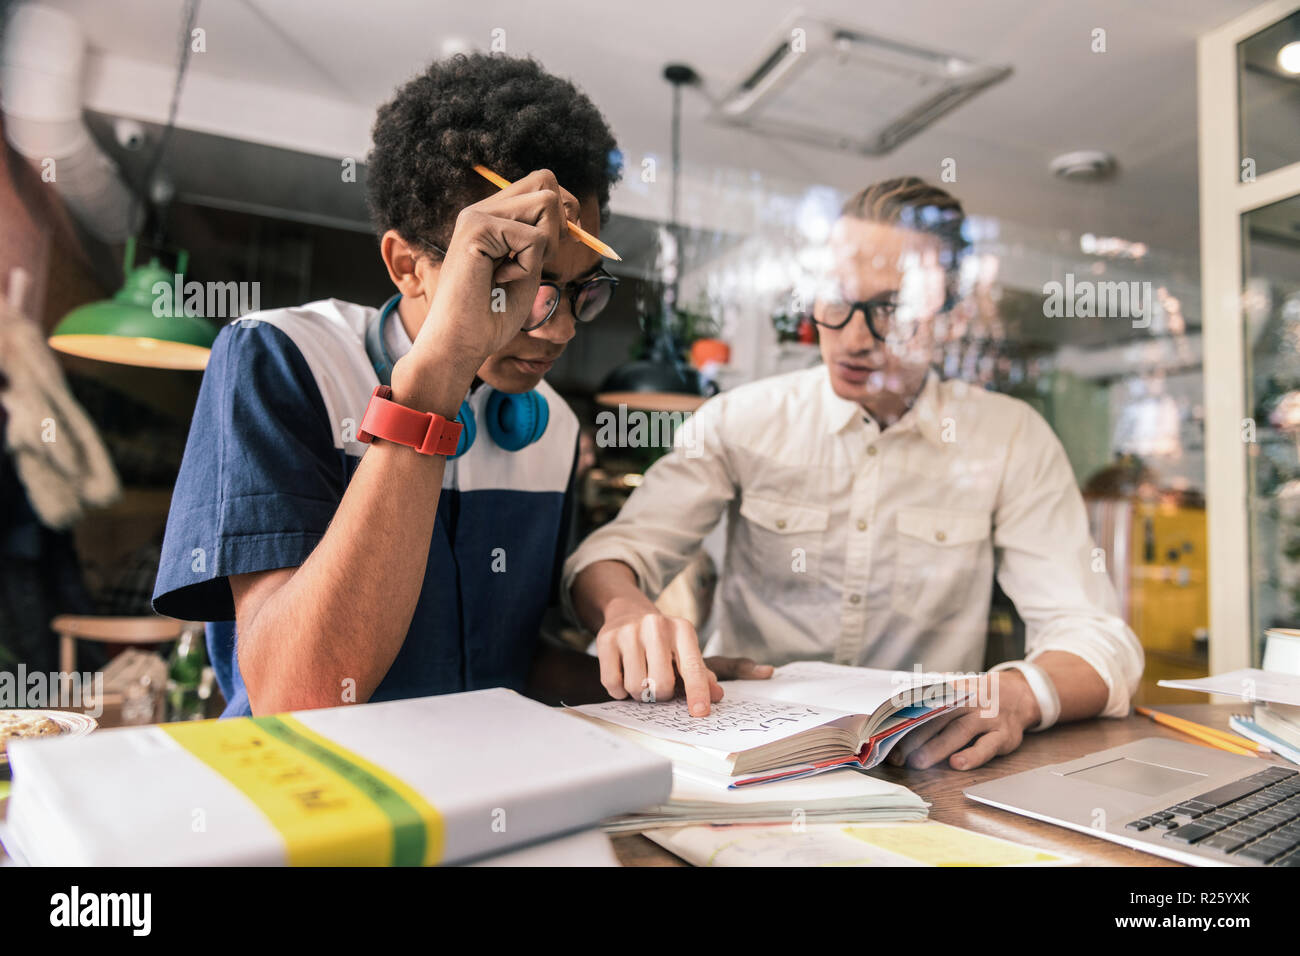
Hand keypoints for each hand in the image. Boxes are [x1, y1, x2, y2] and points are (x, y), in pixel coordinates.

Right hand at [394, 169, 578, 401]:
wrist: (462, 342)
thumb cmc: (493, 316)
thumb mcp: (528, 267)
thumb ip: (542, 237)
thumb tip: (571, 211)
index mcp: (493, 216)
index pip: (542, 183)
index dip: (564, 212)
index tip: (555, 248)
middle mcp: (482, 209)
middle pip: (547, 181)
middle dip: (561, 221)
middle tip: (539, 259)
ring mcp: (477, 215)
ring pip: (547, 203)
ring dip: (546, 245)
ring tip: (516, 270)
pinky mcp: (477, 228)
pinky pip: (534, 238)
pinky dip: (528, 267)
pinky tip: (502, 280)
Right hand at [594, 601, 772, 716]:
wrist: (628, 612)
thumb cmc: (662, 641)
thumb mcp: (684, 650)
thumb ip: (700, 674)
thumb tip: (716, 695)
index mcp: (682, 630)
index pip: (692, 668)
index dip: (697, 692)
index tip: (700, 712)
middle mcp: (656, 626)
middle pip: (661, 684)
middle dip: (661, 695)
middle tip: (658, 686)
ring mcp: (629, 631)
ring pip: (635, 687)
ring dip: (639, 694)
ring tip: (640, 678)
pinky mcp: (606, 639)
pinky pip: (612, 683)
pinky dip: (619, 691)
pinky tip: (623, 678)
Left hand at [885, 670, 1041, 770]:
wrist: (1020, 694)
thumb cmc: (978, 696)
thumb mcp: (956, 688)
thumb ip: (930, 693)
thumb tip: (897, 697)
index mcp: (953, 691)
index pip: (925, 704)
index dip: (905, 720)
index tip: (887, 734)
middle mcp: (969, 702)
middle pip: (938, 719)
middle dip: (915, 739)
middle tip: (897, 756)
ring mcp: (987, 718)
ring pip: (959, 732)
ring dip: (937, 748)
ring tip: (918, 762)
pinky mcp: (1004, 735)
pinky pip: (987, 746)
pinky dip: (972, 755)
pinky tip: (957, 763)